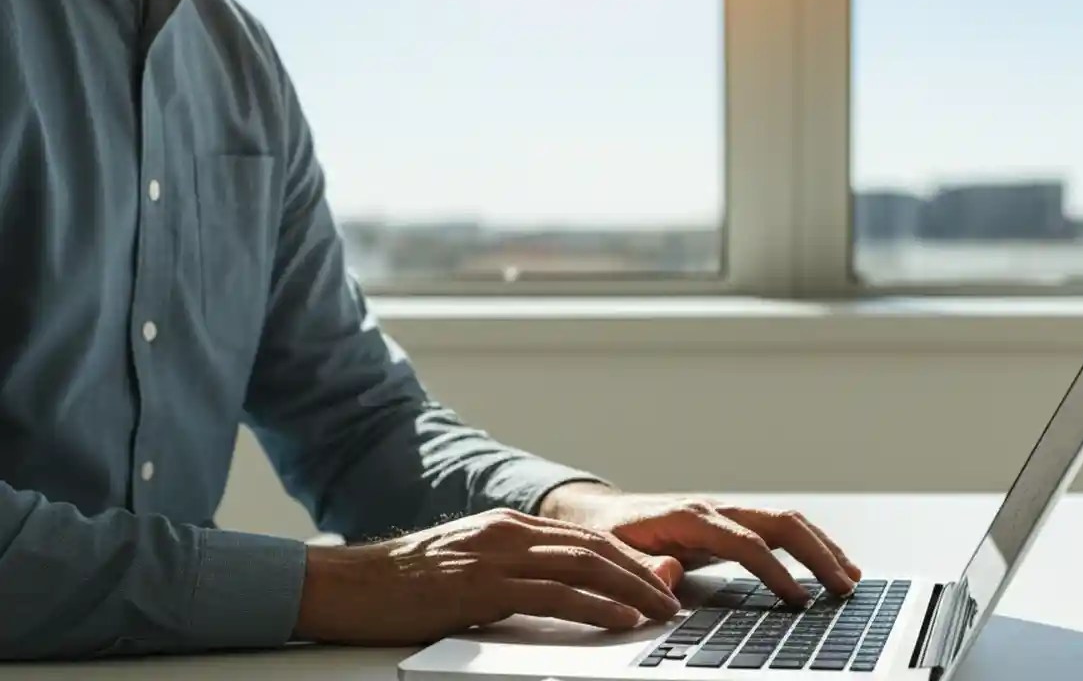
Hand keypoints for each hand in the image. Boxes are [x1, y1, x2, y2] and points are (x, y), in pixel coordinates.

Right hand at [294, 508, 682, 644]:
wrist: (347, 585)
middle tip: (674, 599)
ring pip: (583, 566)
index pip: (583, 538)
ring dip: (631, 589)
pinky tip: (623, 618)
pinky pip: (554, 593)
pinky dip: (596, 605)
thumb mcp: (467, 569)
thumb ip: (512, 573)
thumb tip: (557, 593)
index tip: (657, 581)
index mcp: (506, 525)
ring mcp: (495, 554)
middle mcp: (507, 531)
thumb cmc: (402, 585)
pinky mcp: (482, 585)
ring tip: (662, 611)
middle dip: (640, 574)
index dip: (627, 559)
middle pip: (593, 547)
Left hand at [540, 484, 860, 606]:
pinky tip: (825, 567)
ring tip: (850, 577)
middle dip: (817, 553)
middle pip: (779, 522)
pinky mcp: (728, 526)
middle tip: (844, 586)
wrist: (593, 514)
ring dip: (820, 547)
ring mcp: (724, 515)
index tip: (799, 599)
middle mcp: (714, 510)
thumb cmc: (604, 535)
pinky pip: (776, 531)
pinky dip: (806, 547)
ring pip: (785, 522)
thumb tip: (670, 575)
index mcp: (689, 517)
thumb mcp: (610, 555)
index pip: (746, 543)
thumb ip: (640, 568)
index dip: (775, 571)